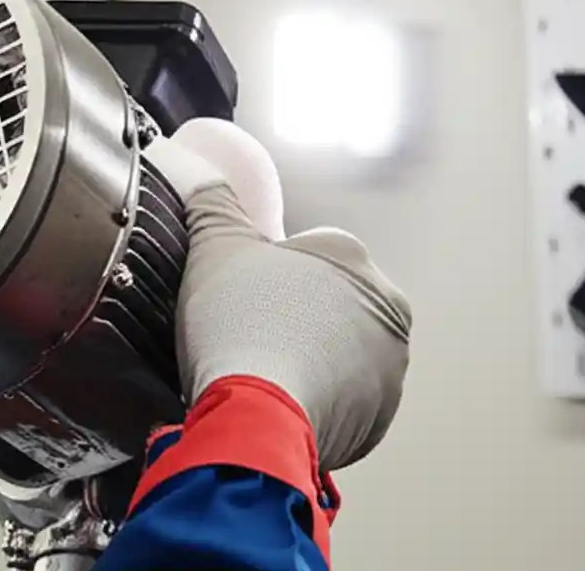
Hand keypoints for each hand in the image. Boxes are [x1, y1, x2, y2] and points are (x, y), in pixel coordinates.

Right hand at [146, 120, 412, 470]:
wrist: (256, 414)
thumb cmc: (238, 324)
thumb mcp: (214, 246)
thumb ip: (210, 200)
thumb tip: (195, 168)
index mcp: (352, 256)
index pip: (304, 256)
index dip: (263, 277)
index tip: (239, 301)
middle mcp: (387, 307)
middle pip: (327, 304)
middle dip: (293, 317)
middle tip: (245, 336)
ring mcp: (390, 366)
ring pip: (338, 353)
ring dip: (307, 360)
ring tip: (259, 374)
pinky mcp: (381, 417)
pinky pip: (342, 400)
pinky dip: (314, 401)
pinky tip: (276, 404)